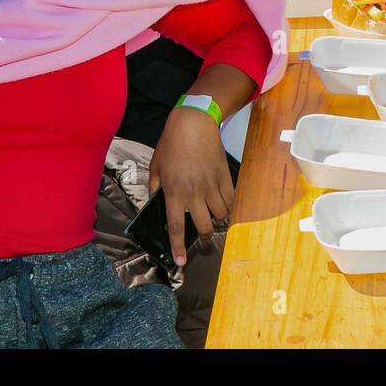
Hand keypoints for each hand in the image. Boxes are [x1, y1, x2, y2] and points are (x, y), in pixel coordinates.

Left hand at [149, 107, 234, 267]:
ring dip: (217, 221)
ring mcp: (211, 186)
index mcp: (174, 193)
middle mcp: (194, 194)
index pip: (175, 227)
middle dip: (203, 237)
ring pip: (220, 216)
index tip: (180, 261)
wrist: (193, 124)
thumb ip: (155, 187)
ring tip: (213, 218)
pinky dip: (228, 206)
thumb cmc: (171, 143)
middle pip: (203, 227)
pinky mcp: (225, 177)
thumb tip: (157, 201)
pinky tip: (224, 204)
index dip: (178, 247)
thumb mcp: (155, 166)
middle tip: (202, 236)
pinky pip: (230, 199)